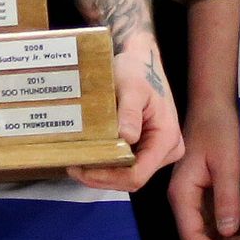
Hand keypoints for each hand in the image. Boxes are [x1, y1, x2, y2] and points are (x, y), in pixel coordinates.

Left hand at [69, 0, 183, 191]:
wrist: (140, 60)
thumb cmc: (136, 70)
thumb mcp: (131, 88)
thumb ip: (129, 113)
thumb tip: (126, 139)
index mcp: (167, 138)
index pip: (139, 173)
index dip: (110, 177)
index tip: (82, 168)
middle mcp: (167, 149)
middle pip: (133, 178)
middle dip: (102, 177)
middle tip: (72, 167)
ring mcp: (158, 150)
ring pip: (129, 174)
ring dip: (103, 173)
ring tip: (76, 163)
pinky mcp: (147, 147)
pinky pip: (128, 163)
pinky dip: (108, 164)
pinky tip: (88, 157)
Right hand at [170, 105, 239, 239]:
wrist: (213, 105)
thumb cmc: (219, 130)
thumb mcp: (227, 164)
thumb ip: (226, 199)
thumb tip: (227, 233)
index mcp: (182, 194)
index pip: (192, 237)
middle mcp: (182, 200)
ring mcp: (190, 198)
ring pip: (200, 235)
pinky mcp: (199, 194)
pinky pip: (207, 224)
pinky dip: (223, 237)